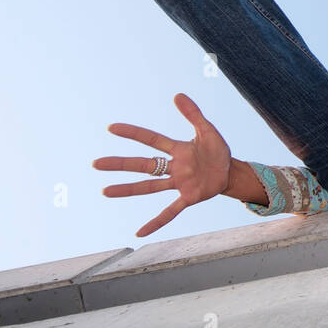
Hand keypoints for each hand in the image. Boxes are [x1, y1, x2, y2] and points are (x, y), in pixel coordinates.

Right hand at [93, 93, 231, 236]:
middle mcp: (173, 167)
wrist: (231, 172)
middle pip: (142, 165)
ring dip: (128, 190)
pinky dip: (156, 222)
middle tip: (96, 163)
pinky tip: (140, 232)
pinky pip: (170, 212)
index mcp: (177, 149)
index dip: (133, 133)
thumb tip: (177, 95)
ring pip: (149, 187)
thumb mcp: (208, 130)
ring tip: (105, 191)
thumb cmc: (217, 151)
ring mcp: (179, 183)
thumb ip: (193, 114)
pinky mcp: (189, 197)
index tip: (111, 128)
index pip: (151, 139)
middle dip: (120, 164)